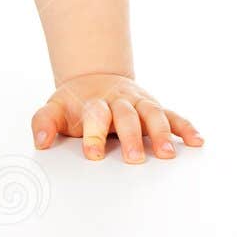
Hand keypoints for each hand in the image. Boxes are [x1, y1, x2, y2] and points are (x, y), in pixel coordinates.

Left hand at [32, 74, 202, 162]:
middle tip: (134, 158)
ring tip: (167, 153)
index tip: (93, 153)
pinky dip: (185, 127)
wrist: (93, 78)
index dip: (94, 134)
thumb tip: (40, 142)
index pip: (95, 116)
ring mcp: (139, 103)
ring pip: (152, 114)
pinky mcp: (154, 107)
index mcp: (94, 103)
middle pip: (126, 116)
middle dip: (131, 137)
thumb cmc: (75, 103)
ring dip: (161, 133)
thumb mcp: (55, 108)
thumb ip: (44, 122)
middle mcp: (119, 101)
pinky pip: (173, 115)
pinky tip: (196, 141)